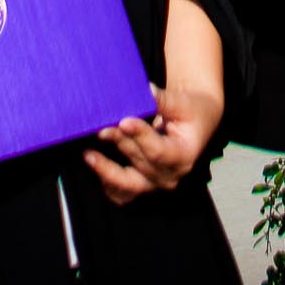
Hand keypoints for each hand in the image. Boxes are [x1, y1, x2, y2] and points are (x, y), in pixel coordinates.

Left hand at [84, 79, 219, 204]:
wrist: (195, 122)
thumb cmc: (192, 111)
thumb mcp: (183, 103)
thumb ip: (164, 101)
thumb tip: (147, 92)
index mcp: (185, 156)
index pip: (158, 151)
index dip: (140, 136)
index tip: (124, 121)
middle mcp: (170, 175)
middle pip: (140, 161)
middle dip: (119, 142)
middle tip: (101, 126)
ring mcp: (156, 183)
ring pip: (128, 182)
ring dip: (107, 169)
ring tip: (89, 154)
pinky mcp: (144, 184)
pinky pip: (123, 192)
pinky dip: (108, 182)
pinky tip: (95, 166)